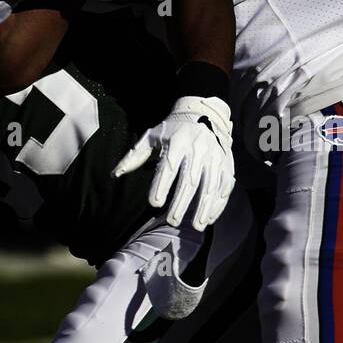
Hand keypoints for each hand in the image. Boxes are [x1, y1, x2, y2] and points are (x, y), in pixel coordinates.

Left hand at [112, 94, 234, 231]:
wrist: (204, 115)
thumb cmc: (172, 130)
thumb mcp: (152, 136)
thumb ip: (134, 156)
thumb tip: (115, 174)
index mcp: (178, 142)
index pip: (169, 167)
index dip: (161, 186)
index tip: (154, 203)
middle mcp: (198, 150)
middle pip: (190, 180)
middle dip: (181, 203)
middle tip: (171, 222)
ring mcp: (215, 157)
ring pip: (210, 186)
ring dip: (203, 207)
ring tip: (195, 226)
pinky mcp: (226, 164)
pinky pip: (225, 186)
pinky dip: (218, 203)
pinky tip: (209, 218)